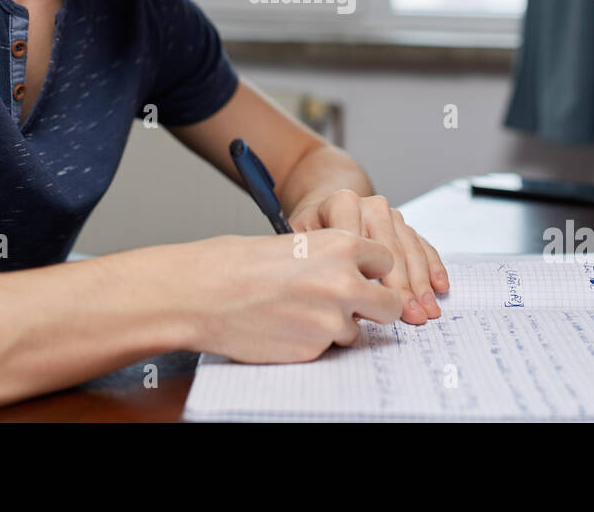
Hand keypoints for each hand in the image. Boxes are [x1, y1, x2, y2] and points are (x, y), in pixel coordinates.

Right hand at [179, 231, 402, 362]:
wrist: (204, 294)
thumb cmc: (239, 263)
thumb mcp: (298, 243)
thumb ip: (333, 258)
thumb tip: (358, 274)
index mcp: (343, 246)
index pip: (386, 261)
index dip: (371, 270)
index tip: (360, 274)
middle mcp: (345, 283)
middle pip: (390, 305)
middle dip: (374, 306)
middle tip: (351, 304)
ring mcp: (332, 321)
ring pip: (357, 330)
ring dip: (337, 325)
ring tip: (297, 311)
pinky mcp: (315, 350)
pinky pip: (327, 348)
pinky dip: (312, 340)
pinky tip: (284, 326)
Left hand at [288, 189, 449, 324]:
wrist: (326, 203)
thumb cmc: (311, 229)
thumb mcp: (298, 235)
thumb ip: (309, 257)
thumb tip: (329, 297)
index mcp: (341, 203)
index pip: (359, 240)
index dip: (369, 274)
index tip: (378, 302)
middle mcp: (370, 205)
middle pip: (390, 249)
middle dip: (402, 286)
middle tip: (411, 314)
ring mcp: (391, 215)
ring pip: (410, 249)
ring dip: (421, 283)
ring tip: (427, 310)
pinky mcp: (404, 226)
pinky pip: (423, 246)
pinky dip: (433, 267)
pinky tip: (440, 286)